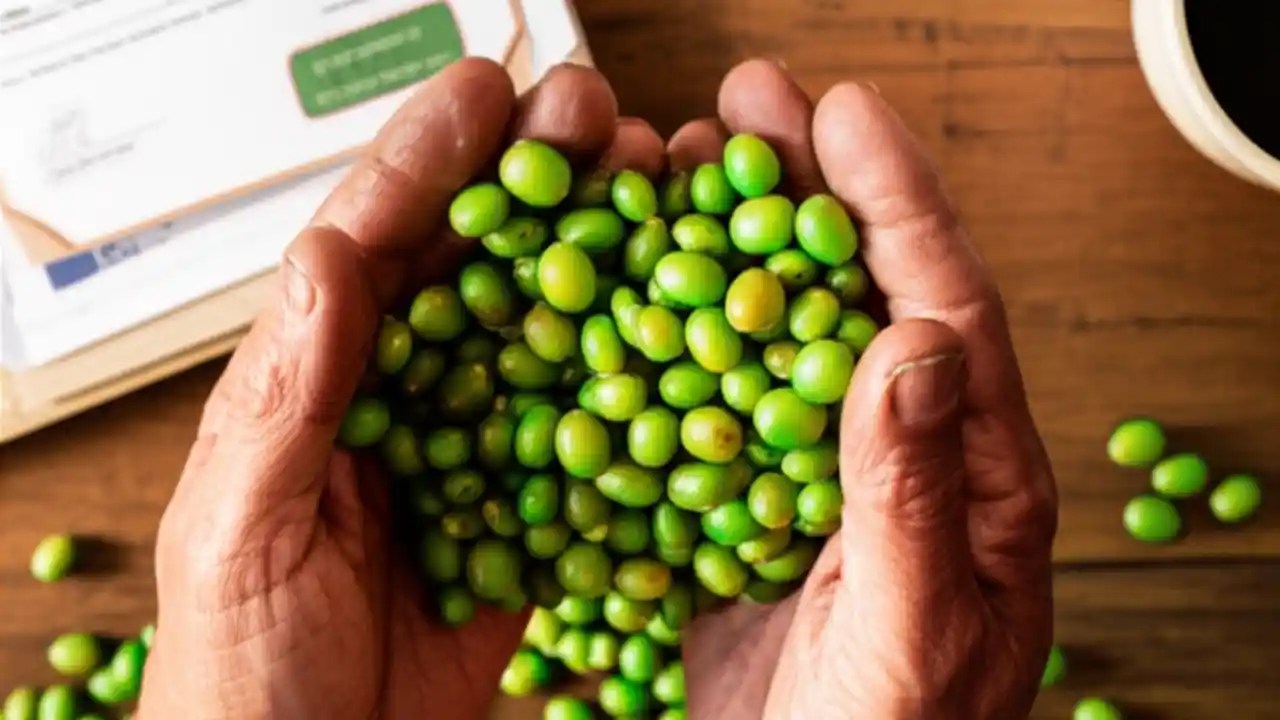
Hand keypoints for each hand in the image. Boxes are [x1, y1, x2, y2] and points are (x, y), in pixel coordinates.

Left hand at [138, 59, 666, 718]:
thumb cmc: (236, 671)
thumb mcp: (238, 530)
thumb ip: (287, 399)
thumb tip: (328, 261)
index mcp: (313, 387)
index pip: (370, 248)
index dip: (428, 161)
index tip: (487, 91)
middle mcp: (398, 401)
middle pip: (473, 267)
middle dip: (536, 181)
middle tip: (598, 116)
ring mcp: (469, 453)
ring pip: (543, 333)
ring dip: (599, 259)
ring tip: (656, 191)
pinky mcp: (526, 517)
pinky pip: (588, 439)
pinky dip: (636, 385)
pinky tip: (687, 332)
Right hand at [678, 62, 1058, 718]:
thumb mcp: (913, 637)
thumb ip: (911, 497)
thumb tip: (909, 341)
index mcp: (972, 482)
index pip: (944, 311)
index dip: (894, 202)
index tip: (843, 116)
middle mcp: (894, 460)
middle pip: (855, 292)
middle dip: (804, 186)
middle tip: (747, 102)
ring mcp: (813, 479)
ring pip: (776, 333)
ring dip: (729, 243)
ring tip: (681, 168)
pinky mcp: (743, 508)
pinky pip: (711, 401)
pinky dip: (671, 337)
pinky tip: (630, 290)